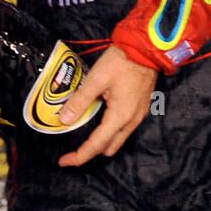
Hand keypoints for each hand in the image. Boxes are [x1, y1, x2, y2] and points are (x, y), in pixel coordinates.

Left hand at [57, 46, 157, 167]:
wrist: (146, 49)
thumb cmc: (121, 62)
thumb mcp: (96, 79)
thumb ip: (80, 101)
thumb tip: (64, 120)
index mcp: (120, 116)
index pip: (97, 145)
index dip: (79, 156)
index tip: (63, 161)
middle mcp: (131, 121)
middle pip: (109, 148)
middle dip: (91, 152)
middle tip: (73, 148)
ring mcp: (139, 115)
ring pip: (118, 140)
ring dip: (102, 143)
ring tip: (85, 135)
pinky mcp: (141, 108)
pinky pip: (124, 130)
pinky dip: (110, 132)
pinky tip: (100, 120)